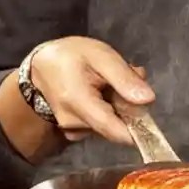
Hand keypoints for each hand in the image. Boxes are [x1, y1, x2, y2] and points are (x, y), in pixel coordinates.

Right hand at [29, 36, 154, 144]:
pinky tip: (101, 92)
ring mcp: (74, 132)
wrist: (39, 66)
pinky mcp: (75, 133)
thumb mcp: (100, 55)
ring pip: (110, 124)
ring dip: (119, 106)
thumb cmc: (69, 56)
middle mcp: (75, 125)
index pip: (115, 130)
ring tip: (111, 81)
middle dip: (129, 105)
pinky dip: (107, 110)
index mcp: (79, 103)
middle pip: (117, 126)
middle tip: (129, 76)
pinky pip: (101, 124)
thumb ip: (124, 77)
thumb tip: (149, 100)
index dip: (138, 129)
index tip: (149, 114)